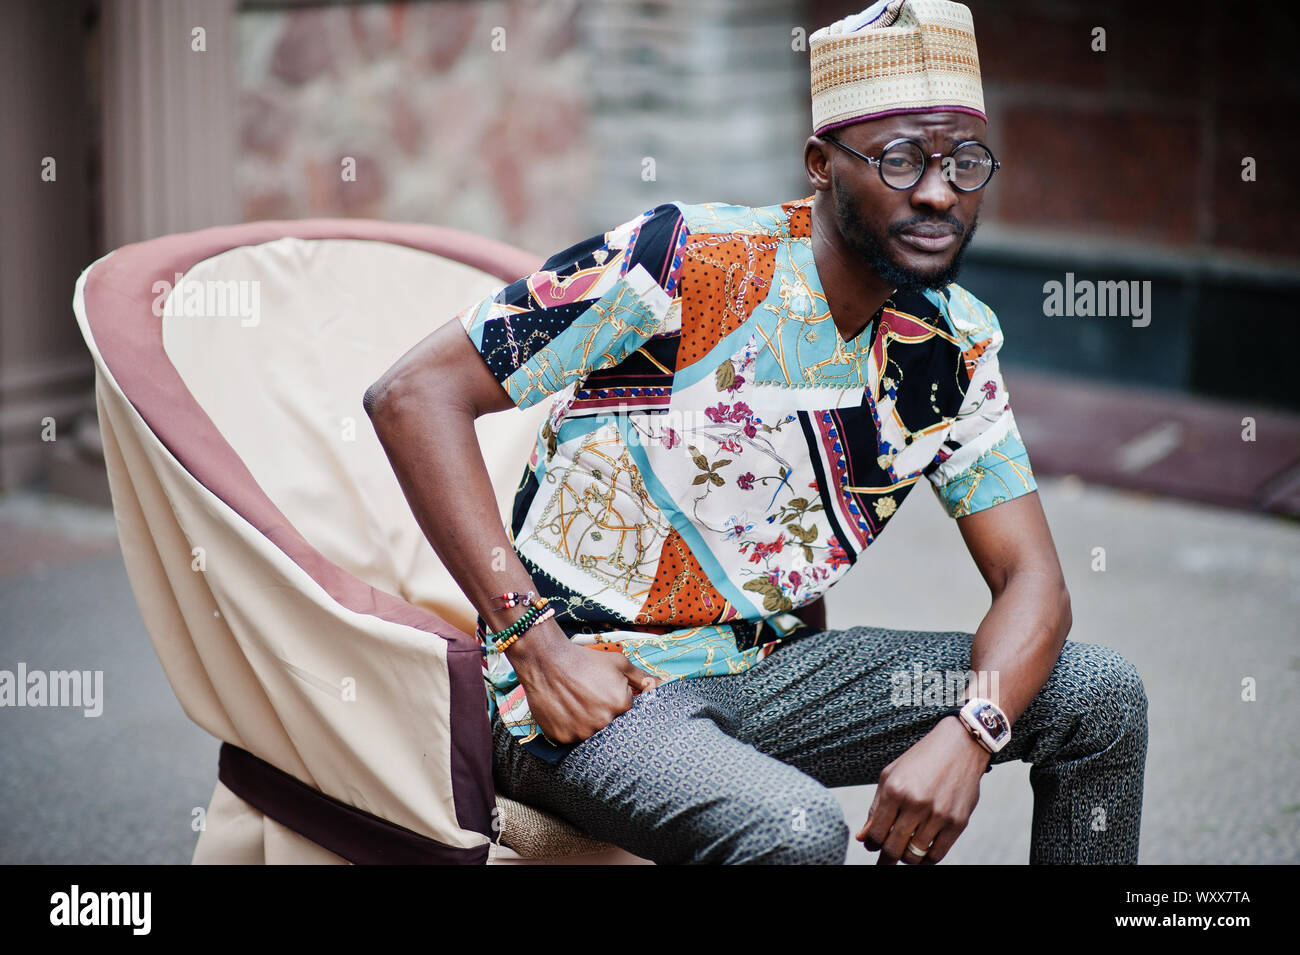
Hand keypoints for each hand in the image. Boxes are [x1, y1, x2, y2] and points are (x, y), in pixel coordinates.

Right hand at [508, 624, 662, 744]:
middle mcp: (603, 722)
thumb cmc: (584, 660)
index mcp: (621, 705)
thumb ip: (641, 677)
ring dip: (587, 722)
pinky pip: (572, 738)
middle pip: (611, 726)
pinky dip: (570, 727)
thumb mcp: (618, 663)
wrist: (546, 660)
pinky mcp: (563, 737)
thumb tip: (662, 682)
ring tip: (577, 702)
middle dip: (604, 713)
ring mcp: (582, 732)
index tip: (605, 694)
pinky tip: (566, 710)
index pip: (627, 712)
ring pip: (591, 734)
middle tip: (590, 699)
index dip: (617, 701)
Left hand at [857, 715, 989, 864]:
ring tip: (905, 850)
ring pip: (914, 855)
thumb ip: (876, 809)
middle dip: (886, 856)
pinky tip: (921, 852)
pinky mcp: (957, 822)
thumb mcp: (890, 776)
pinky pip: (937, 855)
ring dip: (906, 857)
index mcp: (894, 790)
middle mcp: (915, 804)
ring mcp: (938, 814)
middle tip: (886, 855)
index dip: (871, 844)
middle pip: (893, 849)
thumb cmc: (921, 761)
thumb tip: (863, 839)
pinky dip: (926, 860)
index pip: (876, 834)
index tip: (872, 845)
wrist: (959, 746)